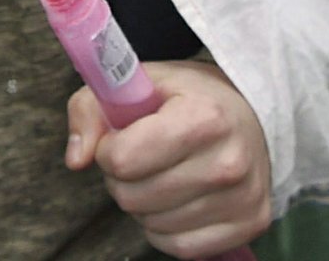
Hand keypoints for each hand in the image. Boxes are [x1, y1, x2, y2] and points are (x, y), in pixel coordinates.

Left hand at [64, 58, 271, 256]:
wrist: (252, 115)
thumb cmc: (189, 98)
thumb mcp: (139, 83)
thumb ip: (91, 109)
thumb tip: (77, 160)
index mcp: (203, 117)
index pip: (124, 159)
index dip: (109, 149)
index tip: (120, 137)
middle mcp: (228, 162)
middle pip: (133, 197)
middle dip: (123, 178)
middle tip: (142, 156)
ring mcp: (243, 198)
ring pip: (152, 225)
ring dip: (144, 204)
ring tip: (162, 174)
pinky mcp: (250, 224)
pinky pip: (179, 247)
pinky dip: (166, 229)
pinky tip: (177, 200)